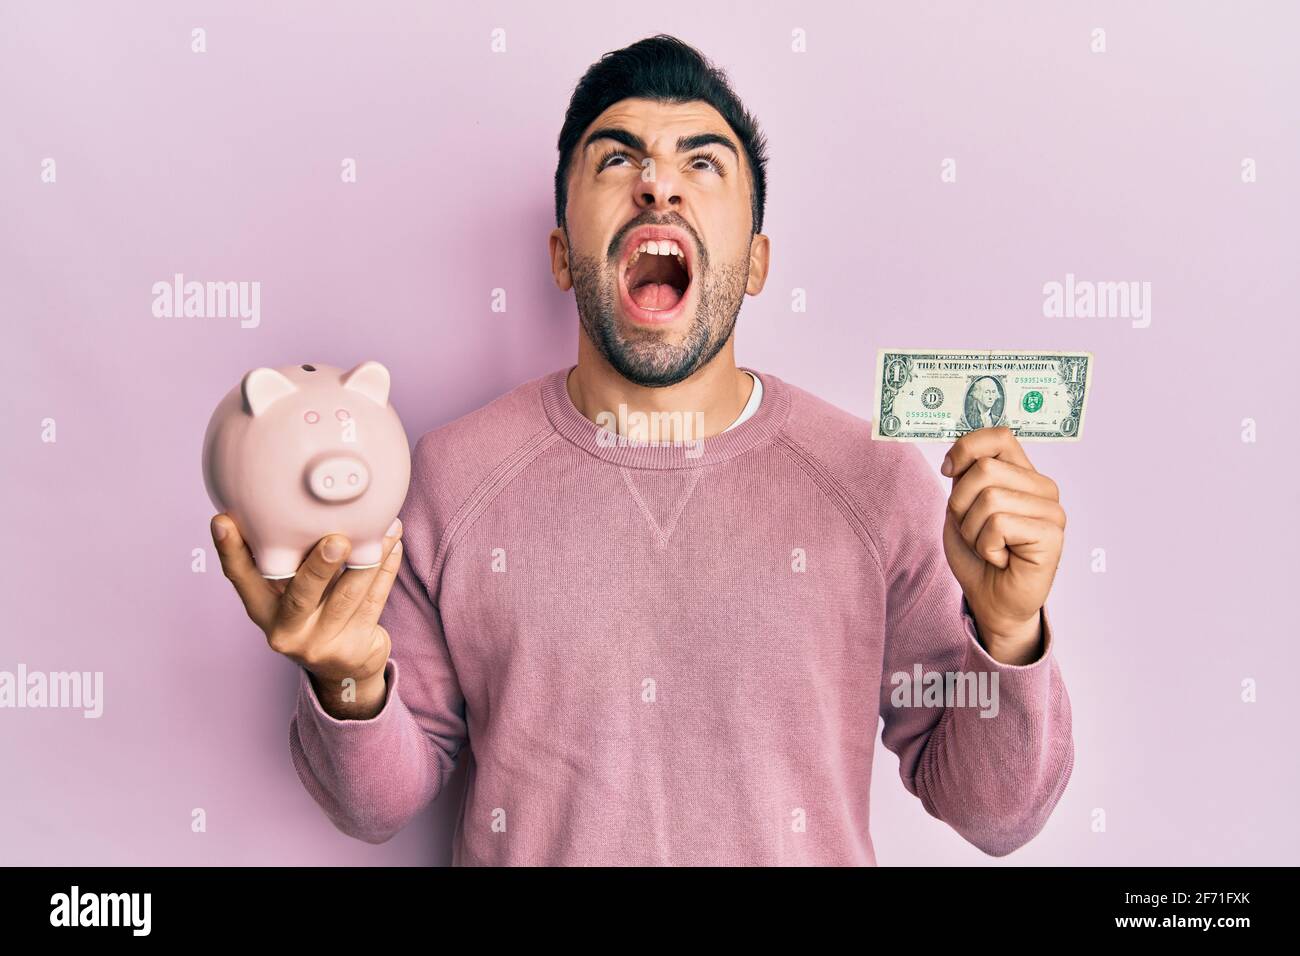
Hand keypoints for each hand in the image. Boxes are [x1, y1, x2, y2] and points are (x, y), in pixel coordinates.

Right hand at [210, 514, 404, 717]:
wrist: (345, 669)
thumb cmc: (315, 614)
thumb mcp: (291, 595)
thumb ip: (290, 560)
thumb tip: (299, 503)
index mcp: (263, 611)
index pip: (241, 579)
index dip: (230, 550)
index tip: (222, 520)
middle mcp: (286, 630)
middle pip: (301, 594)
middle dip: (319, 566)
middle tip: (336, 541)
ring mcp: (321, 642)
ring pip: (349, 596)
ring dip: (369, 558)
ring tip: (384, 527)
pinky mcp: (354, 647)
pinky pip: (375, 601)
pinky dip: (386, 569)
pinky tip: (393, 544)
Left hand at [940, 427, 1064, 663]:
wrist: (991, 600)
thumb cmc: (979, 555)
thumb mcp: (962, 508)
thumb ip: (965, 477)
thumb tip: (956, 454)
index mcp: (1023, 474)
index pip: (999, 436)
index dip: (966, 448)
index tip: (947, 470)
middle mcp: (1043, 488)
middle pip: (985, 469)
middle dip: (961, 504)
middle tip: (973, 530)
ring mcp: (1052, 511)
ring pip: (989, 498)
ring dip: (973, 529)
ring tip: (988, 547)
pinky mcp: (1052, 535)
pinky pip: (999, 525)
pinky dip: (986, 546)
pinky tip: (1001, 559)